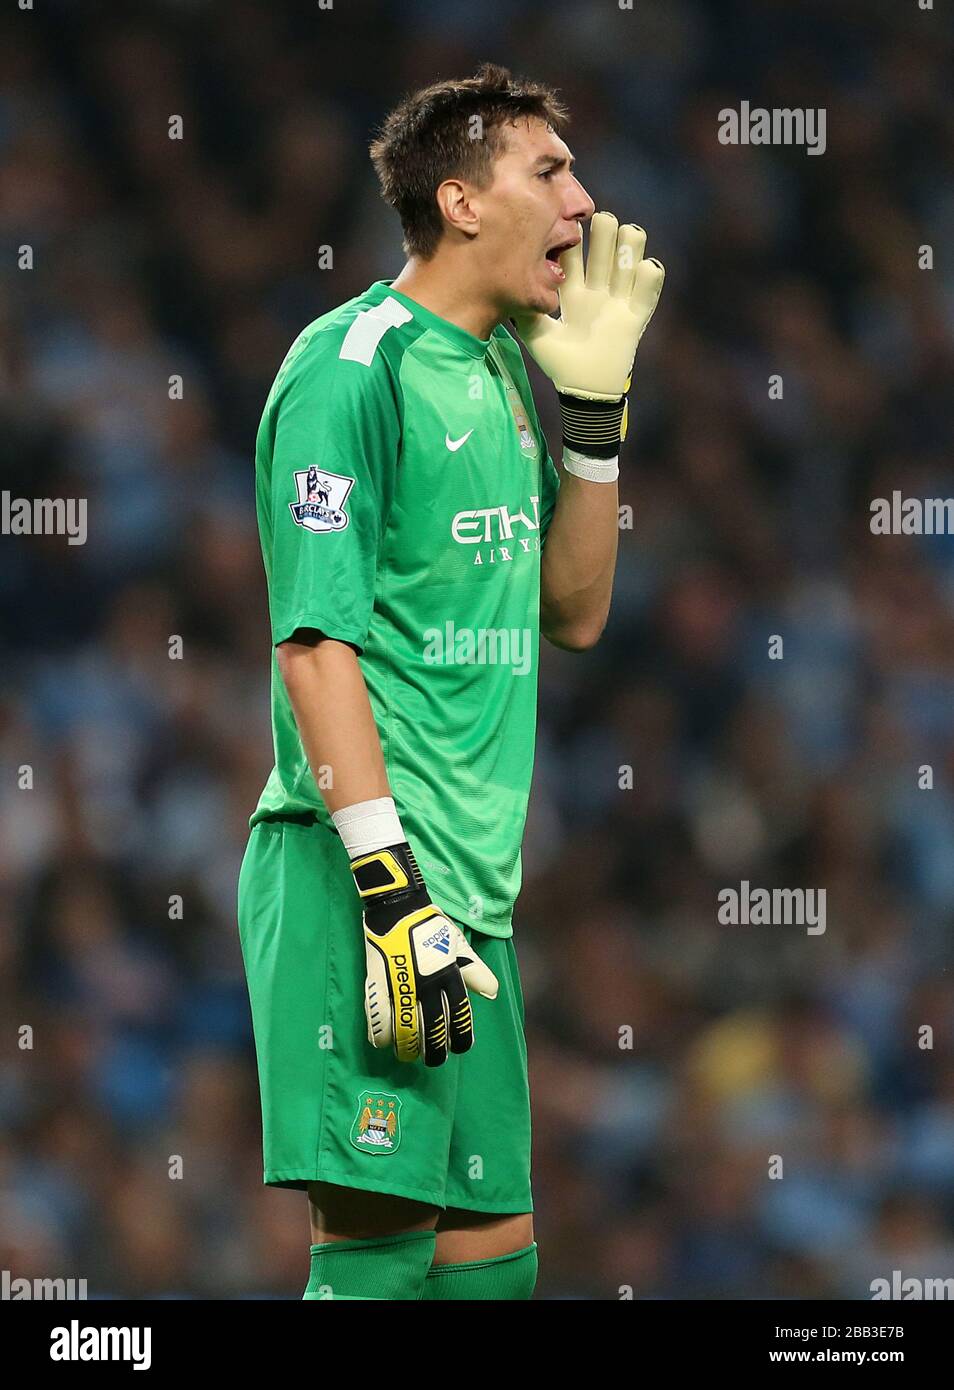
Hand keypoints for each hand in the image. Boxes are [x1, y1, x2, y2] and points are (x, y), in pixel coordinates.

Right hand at [351, 842, 498, 1065]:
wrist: (398, 906)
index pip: (459, 1016)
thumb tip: (492, 993)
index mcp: (449, 975)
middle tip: (433, 1060)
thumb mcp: (459, 944)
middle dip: (434, 1050)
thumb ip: (475, 971)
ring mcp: (400, 983)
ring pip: (405, 1028)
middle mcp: (427, 984)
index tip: (459, 1049)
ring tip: (408, 1056)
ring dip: (407, 1047)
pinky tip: (382, 1043)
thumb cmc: (432, 925)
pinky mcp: (377, 980)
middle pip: (433, 1029)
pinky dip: (379, 1032)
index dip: (460, 1037)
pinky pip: (377, 1015)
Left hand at [513, 211, 664, 401]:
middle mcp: (597, 293)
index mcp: (574, 294)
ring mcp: (618, 303)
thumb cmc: (561, 365)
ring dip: (629, 249)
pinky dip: (650, 280)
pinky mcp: (635, 317)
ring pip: (627, 267)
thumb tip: (509, 288)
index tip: (569, 224)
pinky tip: (647, 267)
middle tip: (602, 219)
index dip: (572, 241)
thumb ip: (525, 312)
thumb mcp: (537, 336)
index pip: (574, 260)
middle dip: (604, 236)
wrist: (585, 391)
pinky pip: (647, 295)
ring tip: (629, 232)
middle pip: (603, 256)